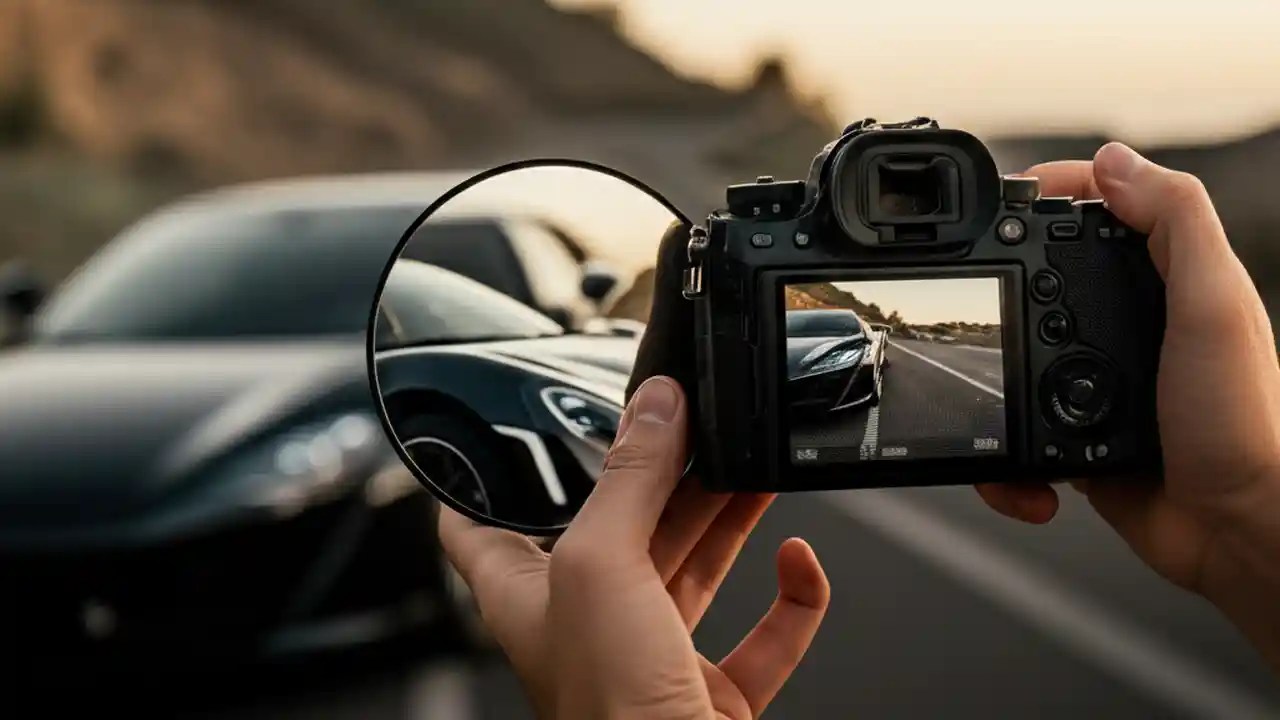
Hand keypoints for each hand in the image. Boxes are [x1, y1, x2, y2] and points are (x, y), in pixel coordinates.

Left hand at [439, 376, 829, 718]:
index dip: (481, 479)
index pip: (480, 528)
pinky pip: (762, 636)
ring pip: (694, 568)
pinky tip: (799, 562)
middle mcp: (588, 626)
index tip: (499, 429)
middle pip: (620, 530)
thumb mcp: (603, 567)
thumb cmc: (610, 717)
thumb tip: (656, 408)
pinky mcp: (713, 697)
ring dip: (729, 517)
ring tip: (753, 464)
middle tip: (695, 425)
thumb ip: (630, 479)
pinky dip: (789, 599)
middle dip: (661, 475)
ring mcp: (653, 661)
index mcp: (531, 598)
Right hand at [977, 143, 1279, 669]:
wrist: (1238, 534)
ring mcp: (1099, 382)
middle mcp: (1133, 324)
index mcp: (1169, 280)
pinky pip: (1017, 434)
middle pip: (1043, 276)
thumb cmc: (1246, 425)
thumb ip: (1176, 221)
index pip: (1103, 209)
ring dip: (993, 387)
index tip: (1005, 200)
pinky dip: (1009, 463)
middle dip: (999, 290)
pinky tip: (1032, 477)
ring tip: (992, 404)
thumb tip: (1113, 159)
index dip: (1054, 193)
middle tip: (974, 302)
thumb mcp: (1215, 305)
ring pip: (1017, 359)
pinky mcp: (1075, 438)